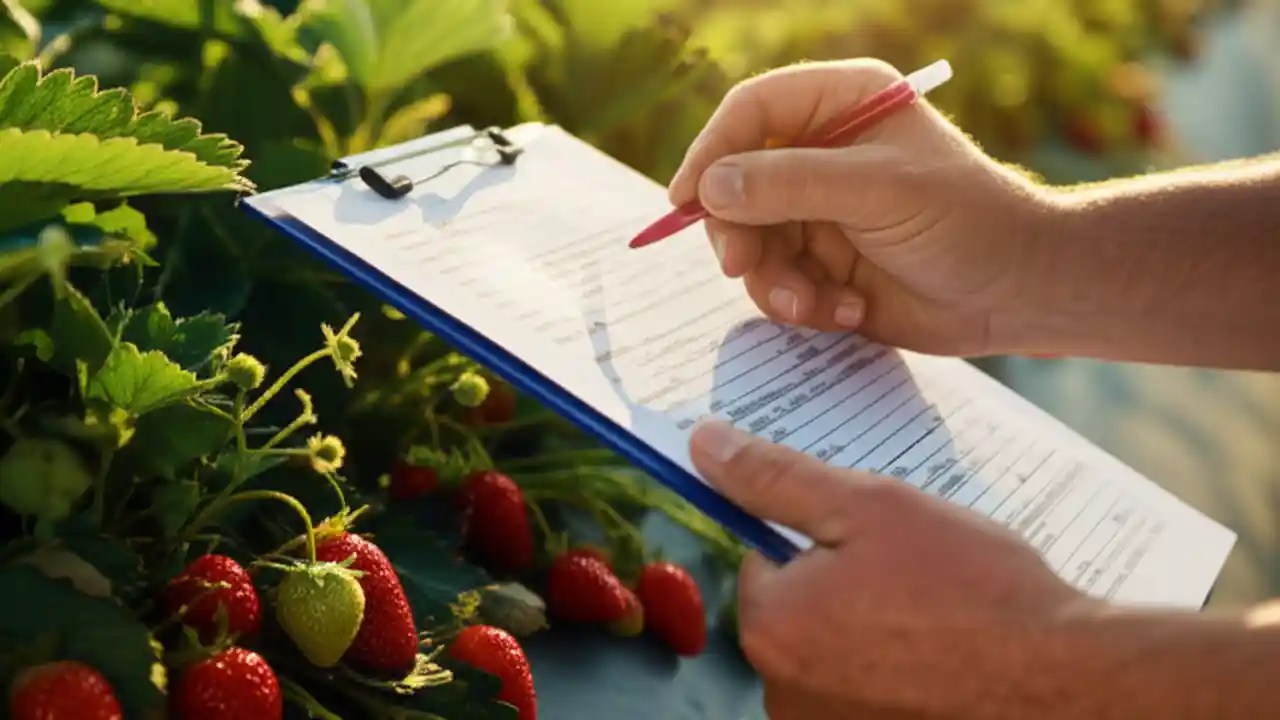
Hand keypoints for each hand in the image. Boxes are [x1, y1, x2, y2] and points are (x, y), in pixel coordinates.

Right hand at [669, 59, 1058, 355]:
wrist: (1016, 293)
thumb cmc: (965, 221)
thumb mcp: (877, 191)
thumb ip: (790, 185)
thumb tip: (709, 188)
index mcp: (841, 105)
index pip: (751, 113)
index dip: (711, 153)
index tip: (686, 200)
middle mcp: (821, 153)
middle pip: (735, 184)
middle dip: (738, 232)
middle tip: (742, 266)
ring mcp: (818, 212)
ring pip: (749, 243)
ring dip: (773, 281)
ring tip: (813, 306)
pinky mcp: (822, 265)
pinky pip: (776, 283)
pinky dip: (801, 305)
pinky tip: (847, 312)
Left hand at [688, 419, 1097, 718]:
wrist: (1067, 684)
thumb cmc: (971, 588)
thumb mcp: (868, 506)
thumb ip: (776, 477)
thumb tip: (703, 443)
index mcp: (771, 626)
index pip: (763, 560)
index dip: (816, 537)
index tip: (869, 532)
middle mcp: (783, 693)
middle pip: (797, 612)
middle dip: (843, 585)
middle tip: (914, 574)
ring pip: (835, 653)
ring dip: (871, 631)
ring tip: (938, 615)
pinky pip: (867, 690)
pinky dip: (896, 672)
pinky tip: (944, 656)